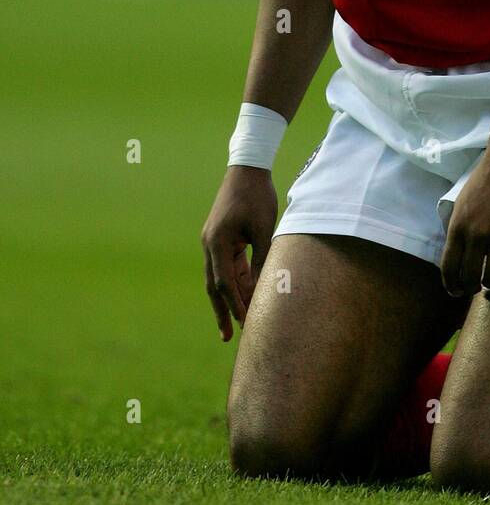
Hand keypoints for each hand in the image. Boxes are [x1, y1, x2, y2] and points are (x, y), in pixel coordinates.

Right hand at [201, 165, 277, 340]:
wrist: (247, 168)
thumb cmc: (258, 196)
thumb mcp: (264, 229)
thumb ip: (262, 258)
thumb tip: (264, 287)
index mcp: (218, 242)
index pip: (224, 282)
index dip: (235, 305)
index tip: (246, 323)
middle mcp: (210, 244)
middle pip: (214, 285)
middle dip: (222, 311)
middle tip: (229, 337)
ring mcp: (213, 241)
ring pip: (218, 277)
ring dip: (227, 299)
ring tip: (234, 324)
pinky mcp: (221, 238)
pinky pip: (226, 265)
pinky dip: (233, 282)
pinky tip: (243, 297)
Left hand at [440, 147, 489, 297]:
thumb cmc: (486, 179)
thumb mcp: (462, 203)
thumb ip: (459, 228)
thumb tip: (459, 253)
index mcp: (458, 227)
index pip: (448, 268)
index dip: (451, 286)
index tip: (456, 292)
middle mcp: (476, 235)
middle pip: (468, 278)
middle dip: (471, 289)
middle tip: (477, 287)